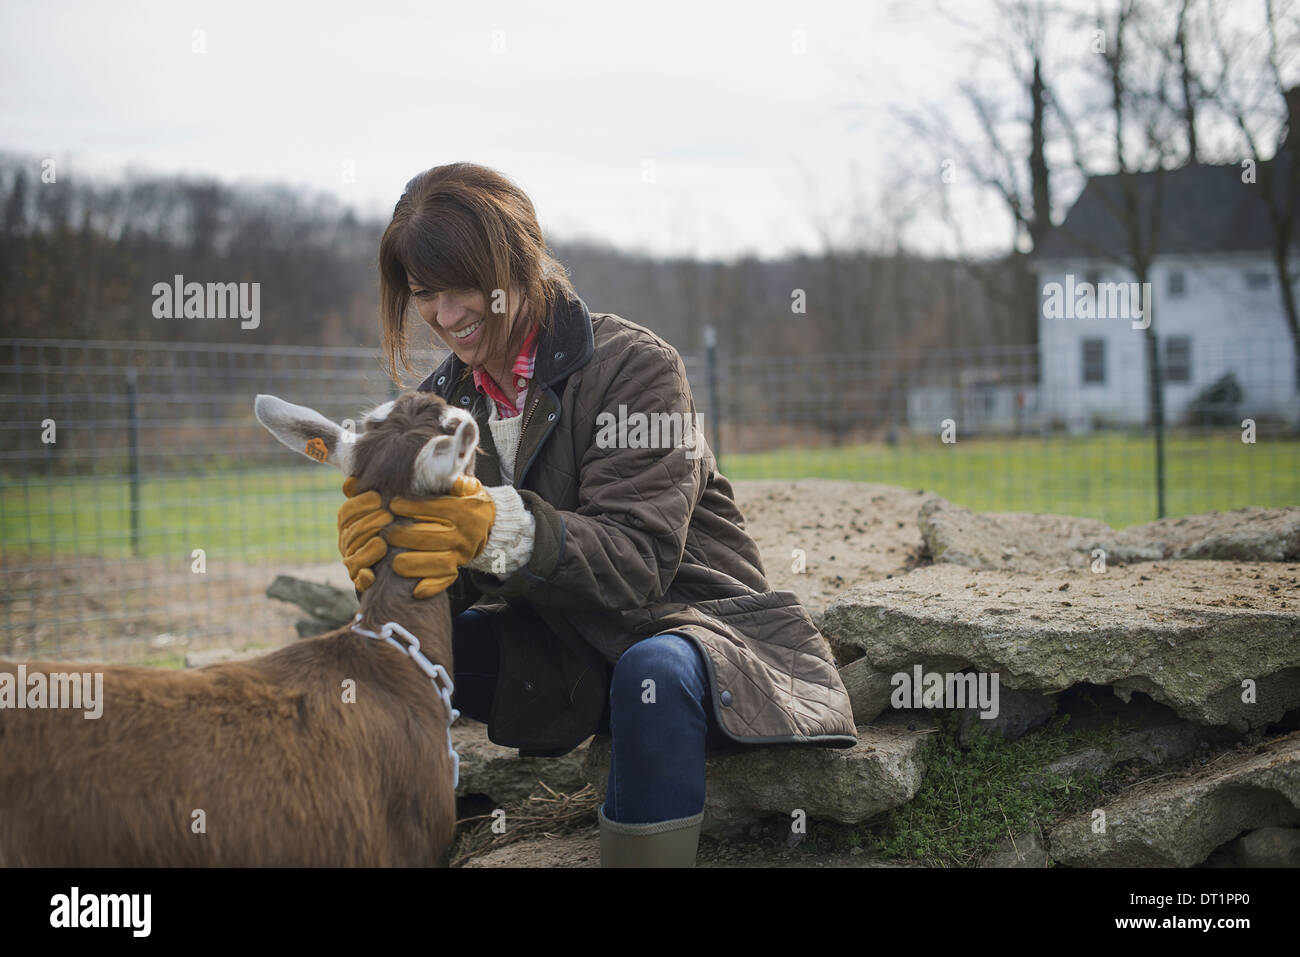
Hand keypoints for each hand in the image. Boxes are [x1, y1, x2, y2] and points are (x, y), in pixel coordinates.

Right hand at [337, 476, 391, 591]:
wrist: (406, 560)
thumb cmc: (397, 525)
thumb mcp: (387, 508)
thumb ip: (373, 494)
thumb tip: (351, 480)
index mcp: (349, 524)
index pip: (347, 513)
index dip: (360, 504)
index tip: (378, 497)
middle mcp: (348, 543)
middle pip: (351, 533)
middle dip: (369, 524)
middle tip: (388, 517)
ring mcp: (354, 563)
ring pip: (353, 555)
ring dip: (367, 548)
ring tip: (383, 542)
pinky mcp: (364, 581)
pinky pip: (360, 580)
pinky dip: (364, 577)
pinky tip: (371, 573)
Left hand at [385, 476, 495, 597]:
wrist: (491, 522)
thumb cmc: (467, 499)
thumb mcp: (462, 484)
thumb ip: (444, 478)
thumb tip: (421, 469)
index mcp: (466, 510)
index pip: (435, 508)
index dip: (411, 507)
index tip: (392, 504)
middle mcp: (466, 534)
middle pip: (431, 537)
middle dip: (404, 536)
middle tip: (384, 532)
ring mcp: (463, 553)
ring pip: (436, 562)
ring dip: (412, 563)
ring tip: (391, 560)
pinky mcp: (460, 567)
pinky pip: (446, 580)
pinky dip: (431, 586)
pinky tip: (413, 589)